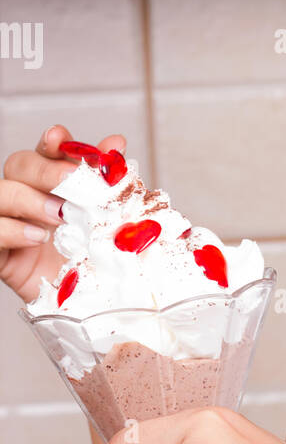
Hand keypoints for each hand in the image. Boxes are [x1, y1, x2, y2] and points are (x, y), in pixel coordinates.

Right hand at [0, 124, 126, 302]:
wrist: (94, 305)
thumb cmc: (100, 258)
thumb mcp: (112, 220)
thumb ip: (110, 182)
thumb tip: (116, 141)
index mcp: (53, 184)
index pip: (45, 152)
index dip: (52, 143)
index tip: (61, 138)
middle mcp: (27, 197)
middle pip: (18, 165)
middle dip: (45, 169)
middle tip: (71, 180)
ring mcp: (7, 222)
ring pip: (0, 194)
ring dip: (29, 199)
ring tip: (59, 215)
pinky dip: (12, 230)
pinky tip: (37, 238)